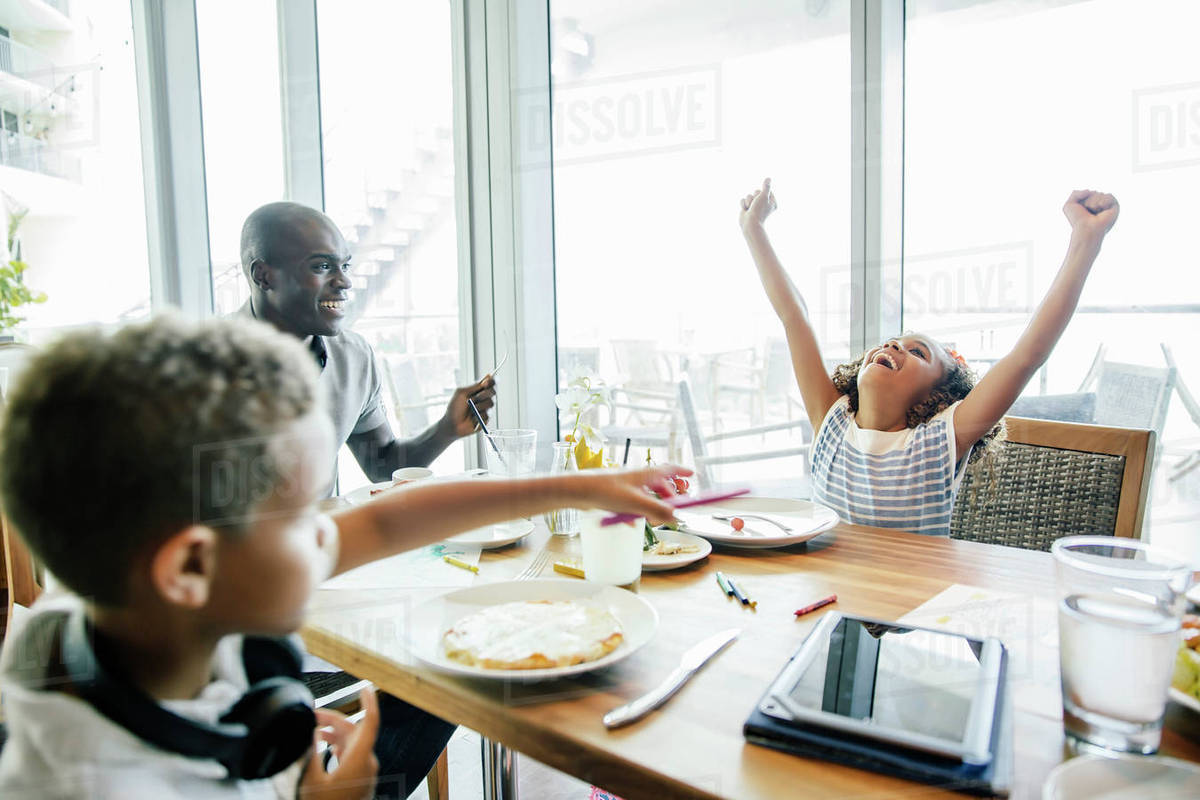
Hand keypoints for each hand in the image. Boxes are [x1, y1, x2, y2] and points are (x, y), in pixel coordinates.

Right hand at [300, 689, 379, 798]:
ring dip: (335, 733)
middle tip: (313, 715)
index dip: (369, 702)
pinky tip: (325, 747)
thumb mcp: (311, 780)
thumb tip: (308, 731)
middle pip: (355, 731)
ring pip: (353, 743)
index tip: (366, 686)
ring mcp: (366, 773)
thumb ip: (310, 752)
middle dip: (334, 719)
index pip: (370, 722)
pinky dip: (339, 746)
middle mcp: (367, 763)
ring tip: (314, 730)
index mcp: (360, 759)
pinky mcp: (361, 780)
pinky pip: (352, 755)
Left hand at [440, 375, 496, 438]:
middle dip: (484, 394)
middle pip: (493, 391)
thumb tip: (488, 376)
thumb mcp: (462, 393)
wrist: (452, 424)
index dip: (491, 381)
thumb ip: (475, 386)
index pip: (490, 383)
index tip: (486, 383)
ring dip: (479, 406)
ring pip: (491, 403)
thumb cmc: (454, 408)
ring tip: (471, 410)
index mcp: (477, 391)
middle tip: (474, 399)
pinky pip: (487, 414)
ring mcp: (485, 409)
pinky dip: (478, 416)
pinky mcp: (486, 419)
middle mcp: (483, 399)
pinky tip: (472, 418)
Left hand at [577, 465, 694, 525]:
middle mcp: (638, 478)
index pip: (670, 469)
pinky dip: (636, 513)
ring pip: (647, 497)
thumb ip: (658, 511)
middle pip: (661, 485)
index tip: (693, 475)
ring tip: (650, 521)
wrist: (579, 492)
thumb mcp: (636, 503)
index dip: (682, 472)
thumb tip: (676, 517)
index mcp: (646, 474)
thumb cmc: (606, 491)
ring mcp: (627, 487)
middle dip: (669, 497)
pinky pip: (633, 505)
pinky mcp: (617, 496)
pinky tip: (630, 523)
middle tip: (672, 509)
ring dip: (652, 509)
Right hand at [739, 178, 777, 230]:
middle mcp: (764, 204)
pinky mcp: (747, 208)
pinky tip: (745, 210)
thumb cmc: (759, 210)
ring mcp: (755, 207)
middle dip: (754, 197)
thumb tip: (769, 178)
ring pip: (749, 195)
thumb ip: (766, 187)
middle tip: (755, 204)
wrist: (749, 224)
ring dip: (748, 201)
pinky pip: (743, 200)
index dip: (762, 193)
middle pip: (757, 192)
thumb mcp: (764, 196)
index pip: (766, 190)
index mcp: (772, 202)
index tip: (762, 200)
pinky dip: (743, 204)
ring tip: (750, 209)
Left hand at [1062, 189, 1118, 239]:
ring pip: (1100, 194)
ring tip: (1094, 212)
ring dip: (1094, 202)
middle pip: (1093, 192)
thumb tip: (1090, 190)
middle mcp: (1099, 206)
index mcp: (1089, 206)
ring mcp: (1107, 207)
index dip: (1082, 199)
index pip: (1087, 193)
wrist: (1086, 228)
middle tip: (1088, 212)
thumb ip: (1075, 193)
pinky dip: (1103, 201)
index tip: (1081, 210)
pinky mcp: (1115, 207)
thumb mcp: (1069, 205)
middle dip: (1088, 200)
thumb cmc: (1077, 219)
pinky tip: (1101, 208)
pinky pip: (1109, 196)